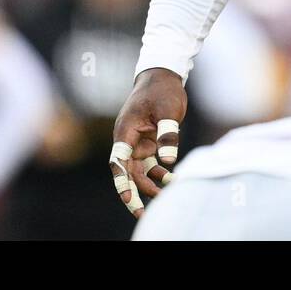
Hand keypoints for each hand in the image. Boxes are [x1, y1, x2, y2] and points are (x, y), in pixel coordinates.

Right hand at [111, 67, 186, 217]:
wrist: (163, 75)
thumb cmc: (162, 90)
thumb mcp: (168, 110)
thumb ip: (167, 134)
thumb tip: (167, 161)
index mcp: (125, 131)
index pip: (119, 161)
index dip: (121, 181)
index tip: (127, 197)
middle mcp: (128, 140)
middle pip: (126, 172)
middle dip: (132, 193)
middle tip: (139, 214)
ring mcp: (137, 142)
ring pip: (138, 171)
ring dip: (149, 185)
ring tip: (165, 195)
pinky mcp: (148, 142)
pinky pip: (150, 164)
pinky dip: (158, 173)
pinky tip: (171, 180)